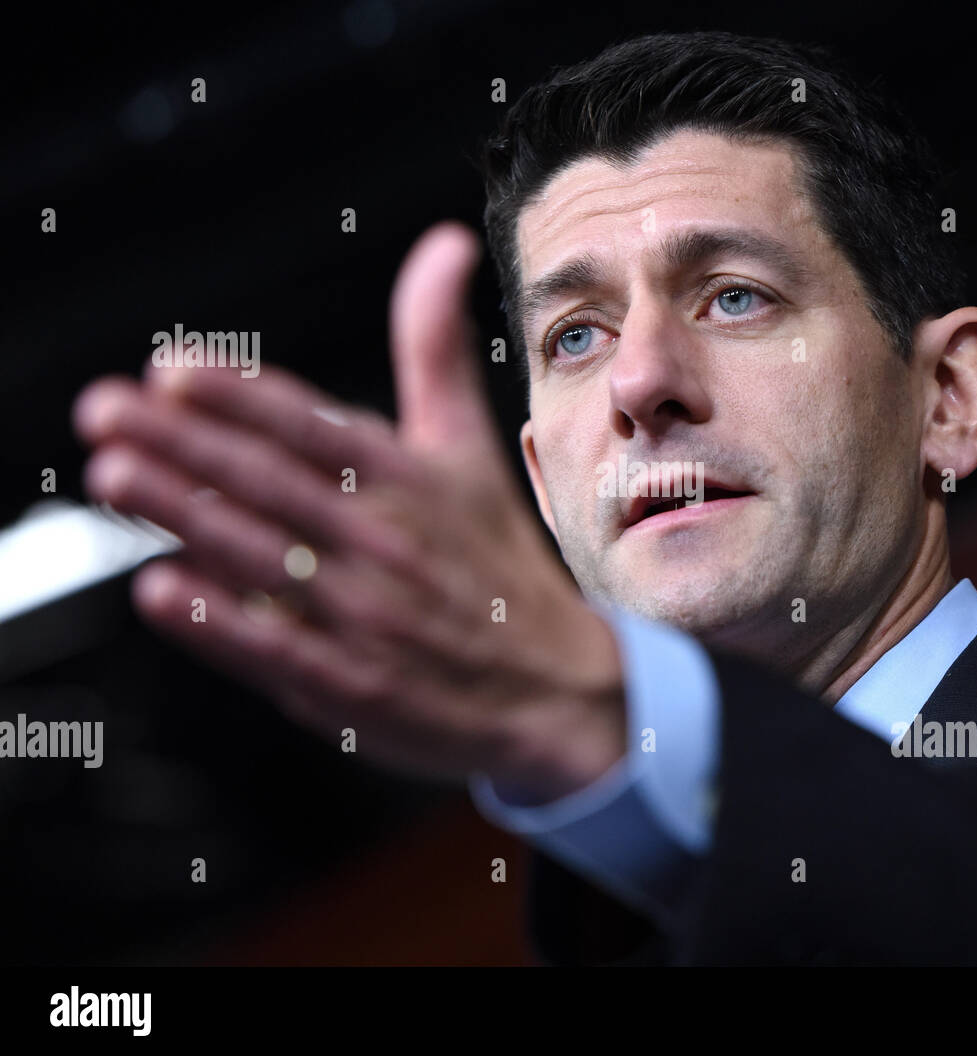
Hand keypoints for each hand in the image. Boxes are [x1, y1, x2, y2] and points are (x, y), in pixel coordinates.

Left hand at [71, 221, 626, 798]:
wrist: (554, 686)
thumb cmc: (497, 562)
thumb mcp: (472, 449)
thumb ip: (436, 349)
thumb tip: (444, 245)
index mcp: (411, 480)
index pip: (319, 425)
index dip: (245, 394)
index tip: (176, 369)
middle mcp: (387, 540)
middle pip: (274, 482)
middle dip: (185, 442)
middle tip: (108, 410)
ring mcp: (369, 615)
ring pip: (264, 555)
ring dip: (186, 513)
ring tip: (116, 476)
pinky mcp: (353, 684)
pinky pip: (277, 647)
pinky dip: (219, 620)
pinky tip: (165, 590)